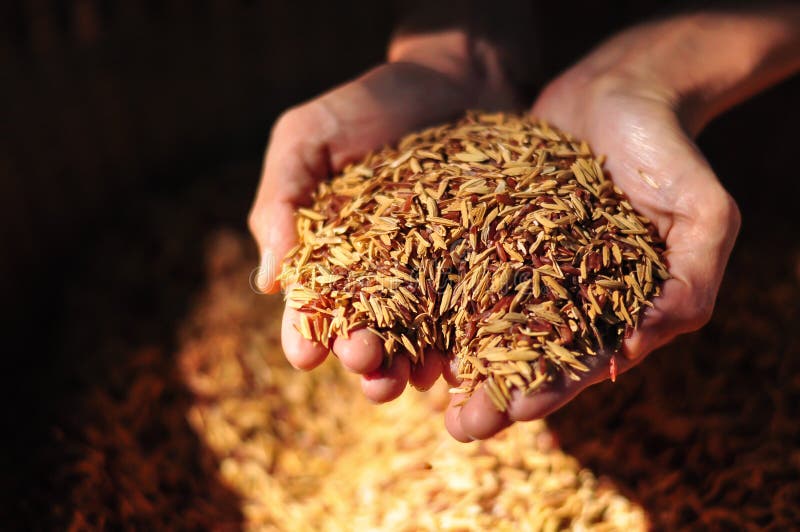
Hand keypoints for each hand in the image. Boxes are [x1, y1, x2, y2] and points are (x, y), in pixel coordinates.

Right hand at [249, 31, 518, 401]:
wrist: (456, 75)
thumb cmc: (371, 100)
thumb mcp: (308, 134)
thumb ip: (281, 197)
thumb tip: (267, 278)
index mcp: (330, 250)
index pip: (313, 302)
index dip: (306, 331)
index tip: (306, 354)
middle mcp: (379, 273)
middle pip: (366, 328)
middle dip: (361, 355)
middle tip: (364, 365)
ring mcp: (431, 273)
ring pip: (417, 334)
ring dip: (407, 363)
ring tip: (407, 379)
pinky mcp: (478, 265)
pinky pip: (470, 312)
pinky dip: (463, 340)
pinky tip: (459, 360)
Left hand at [444, 15, 753, 440]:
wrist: (622, 89)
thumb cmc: (669, 152)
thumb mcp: (705, 215)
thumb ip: (688, 283)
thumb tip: (638, 348)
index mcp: (610, 306)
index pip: (579, 361)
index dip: (548, 390)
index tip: (512, 414)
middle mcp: (558, 293)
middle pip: (520, 352)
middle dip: (490, 390)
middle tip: (457, 425)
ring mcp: (517, 262)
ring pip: (476, 316)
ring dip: (450, 352)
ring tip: (425, 383)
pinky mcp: (485, 228)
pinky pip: (453, 262)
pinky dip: (428, 289)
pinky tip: (399, 312)